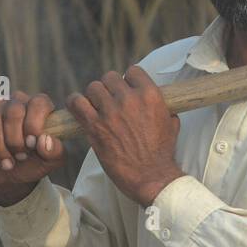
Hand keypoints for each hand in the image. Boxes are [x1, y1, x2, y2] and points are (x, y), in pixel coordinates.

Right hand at [0, 91, 68, 202]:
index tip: (31, 145)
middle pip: (14, 112)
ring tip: (7, 164)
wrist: (12, 174)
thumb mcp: (52, 160)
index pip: (38, 104)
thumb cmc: (36, 161)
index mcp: (40, 105)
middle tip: (20, 157)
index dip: (34, 125)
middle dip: (15, 140)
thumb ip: (54, 151)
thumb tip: (44, 140)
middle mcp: (18, 101)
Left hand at [67, 66, 184, 207]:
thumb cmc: (162, 152)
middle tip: (110, 100)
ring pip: (93, 87)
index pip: (133, 71)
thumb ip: (164, 108)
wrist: (151, 175)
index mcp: (150, 95)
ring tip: (95, 106)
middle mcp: (129, 99)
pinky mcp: (94, 126)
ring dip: (94, 96)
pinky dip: (75, 103)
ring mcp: (110, 111)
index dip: (128, 80)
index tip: (126, 90)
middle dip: (110, 87)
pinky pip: (76, 103)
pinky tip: (79, 108)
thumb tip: (160, 103)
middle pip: (110, 77)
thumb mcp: (171, 124)